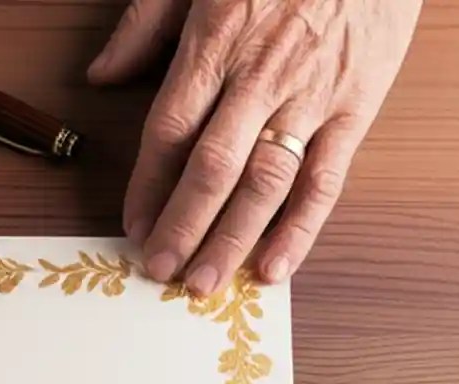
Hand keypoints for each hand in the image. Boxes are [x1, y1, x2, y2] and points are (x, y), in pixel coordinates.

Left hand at [88, 0, 420, 291]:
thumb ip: (144, 24)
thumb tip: (100, 76)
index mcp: (216, 41)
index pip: (170, 130)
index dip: (147, 186)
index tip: (133, 227)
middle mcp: (261, 75)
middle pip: (212, 167)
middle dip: (183, 226)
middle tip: (160, 271)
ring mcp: (312, 95)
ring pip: (266, 181)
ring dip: (233, 239)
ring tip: (205, 283)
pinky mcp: (358, 105)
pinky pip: (327, 177)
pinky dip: (302, 227)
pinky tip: (277, 265)